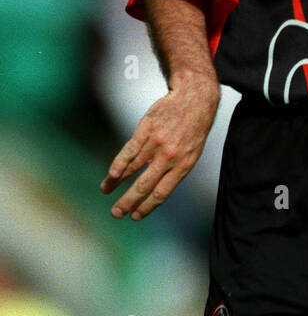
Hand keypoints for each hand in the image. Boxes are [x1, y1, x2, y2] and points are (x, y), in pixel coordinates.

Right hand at [101, 73, 219, 219]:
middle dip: (129, 202)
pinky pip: (129, 150)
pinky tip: (110, 174)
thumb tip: (156, 191)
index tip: (135, 216)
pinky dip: (118, 163)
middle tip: (116, 212)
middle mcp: (169, 156)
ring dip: (116, 182)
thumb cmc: (193, 129)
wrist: (194, 98)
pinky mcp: (146, 129)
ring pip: (133, 168)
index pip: (162, 193)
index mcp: (183, 166)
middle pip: (145, 185)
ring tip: (106, 191)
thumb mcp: (193, 154)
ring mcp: (156, 142)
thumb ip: (175, 171)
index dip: (146, 207)